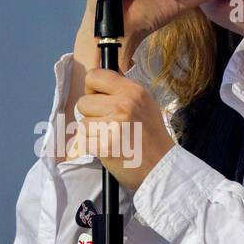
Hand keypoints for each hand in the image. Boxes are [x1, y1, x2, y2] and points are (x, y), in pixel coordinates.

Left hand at [68, 66, 175, 192]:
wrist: (161, 166)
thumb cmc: (150, 136)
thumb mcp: (144, 103)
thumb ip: (121, 91)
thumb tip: (96, 84)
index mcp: (133, 91)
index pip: (94, 76)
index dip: (92, 89)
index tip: (99, 99)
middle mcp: (123, 105)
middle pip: (83, 102)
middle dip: (91, 114)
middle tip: (108, 124)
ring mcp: (114, 126)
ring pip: (82, 123)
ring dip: (92, 132)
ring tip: (110, 137)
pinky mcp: (105, 146)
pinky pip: (84, 141)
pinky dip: (92, 146)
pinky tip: (108, 148)